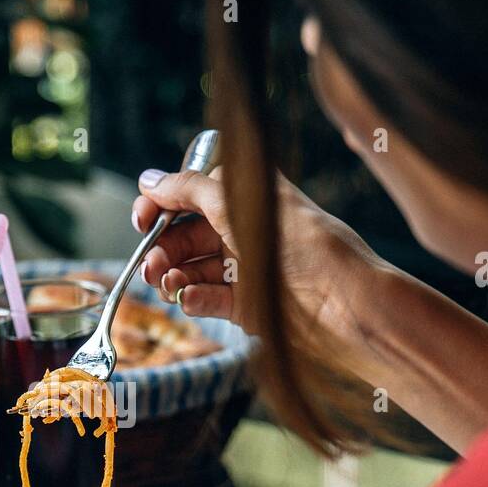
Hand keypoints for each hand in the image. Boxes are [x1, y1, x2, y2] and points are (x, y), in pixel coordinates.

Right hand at [133, 168, 390, 377]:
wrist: (345, 302)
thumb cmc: (304, 244)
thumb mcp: (240, 204)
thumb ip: (190, 190)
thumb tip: (149, 180)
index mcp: (244, 198)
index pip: (189, 196)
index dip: (161, 206)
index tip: (141, 221)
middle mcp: (242, 230)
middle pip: (184, 237)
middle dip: (161, 249)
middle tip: (150, 264)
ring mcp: (242, 269)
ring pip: (190, 271)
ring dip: (172, 276)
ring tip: (168, 283)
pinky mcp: (245, 306)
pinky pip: (207, 300)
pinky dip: (194, 299)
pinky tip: (190, 299)